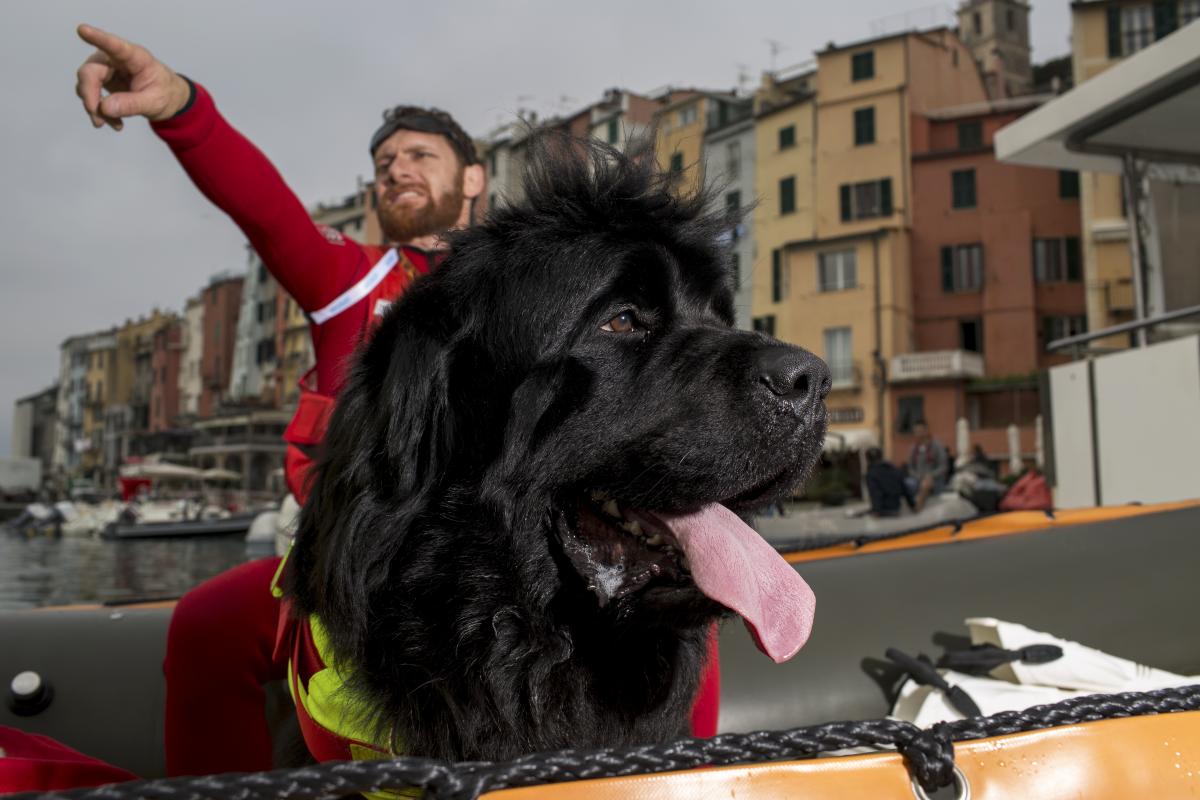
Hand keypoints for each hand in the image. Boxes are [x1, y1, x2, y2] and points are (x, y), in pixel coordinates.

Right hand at [75, 24, 191, 129]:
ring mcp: (106, 68)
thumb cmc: (165, 93)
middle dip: (90, 96)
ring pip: (86, 84)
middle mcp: (116, 59)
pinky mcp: (101, 81)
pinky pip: (91, 95)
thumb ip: (132, 104)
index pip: (115, 45)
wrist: (167, 98)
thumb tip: (104, 108)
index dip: (98, 38)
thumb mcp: (155, 102)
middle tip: (98, 119)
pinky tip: (116, 123)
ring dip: (95, 108)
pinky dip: (99, 112)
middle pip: (90, 71)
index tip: (82, 29)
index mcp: (136, 57)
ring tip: (116, 125)